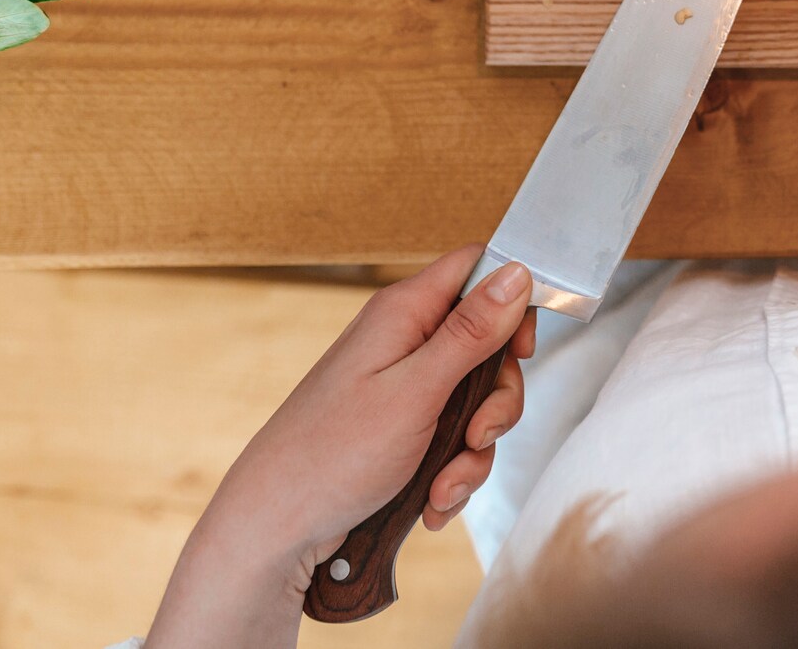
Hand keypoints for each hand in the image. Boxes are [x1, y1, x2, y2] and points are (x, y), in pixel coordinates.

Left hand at [147, 250, 536, 648]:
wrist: (276, 529)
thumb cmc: (331, 456)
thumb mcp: (415, 391)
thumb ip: (471, 332)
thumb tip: (517, 271)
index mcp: (404, 313)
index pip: (478, 268)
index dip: (513, 299)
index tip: (520, 350)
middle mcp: (404, 342)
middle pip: (488, 345)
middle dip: (496, 401)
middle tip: (477, 435)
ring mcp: (403, 387)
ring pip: (475, 401)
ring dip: (472, 452)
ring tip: (442, 488)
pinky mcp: (401, 428)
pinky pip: (453, 439)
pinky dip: (451, 473)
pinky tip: (429, 503)